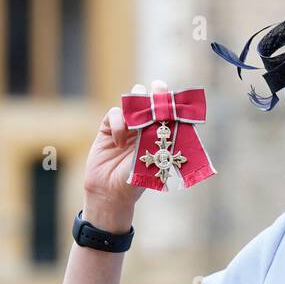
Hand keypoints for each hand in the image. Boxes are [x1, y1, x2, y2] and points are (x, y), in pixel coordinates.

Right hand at [82, 79, 169, 230]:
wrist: (111, 193)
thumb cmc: (137, 180)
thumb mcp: (154, 159)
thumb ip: (159, 138)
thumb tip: (168, 118)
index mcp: (162, 133)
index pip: (170, 111)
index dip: (173, 102)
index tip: (175, 100)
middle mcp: (146, 126)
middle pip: (152, 98)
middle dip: (157, 93)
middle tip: (158, 91)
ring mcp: (127, 125)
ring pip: (134, 99)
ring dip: (138, 101)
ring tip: (140, 114)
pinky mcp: (109, 127)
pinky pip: (115, 113)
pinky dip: (118, 123)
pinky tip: (119, 142)